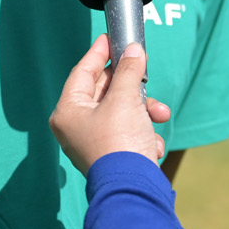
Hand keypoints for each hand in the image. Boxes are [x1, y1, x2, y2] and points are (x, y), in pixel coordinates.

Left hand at [50, 34, 171, 175]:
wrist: (133, 190)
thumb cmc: (120, 143)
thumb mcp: (125, 99)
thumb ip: (129, 70)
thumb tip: (134, 50)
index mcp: (68, 112)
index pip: (83, 72)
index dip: (99, 52)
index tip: (111, 37)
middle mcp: (76, 127)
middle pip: (105, 92)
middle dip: (132, 86)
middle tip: (143, 70)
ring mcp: (94, 142)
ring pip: (122, 112)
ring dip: (144, 111)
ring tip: (160, 115)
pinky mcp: (112, 155)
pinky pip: (129, 133)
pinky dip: (144, 134)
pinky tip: (153, 144)